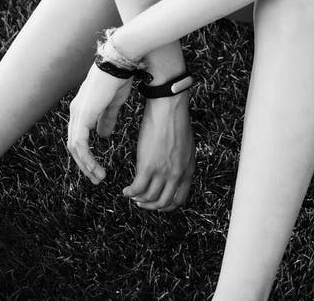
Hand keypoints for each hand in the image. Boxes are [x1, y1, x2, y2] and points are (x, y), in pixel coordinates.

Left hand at [67, 63, 132, 183]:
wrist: (119, 62)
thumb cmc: (118, 78)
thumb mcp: (113, 103)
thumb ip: (106, 119)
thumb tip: (103, 135)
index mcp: (82, 109)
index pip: (78, 137)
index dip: (86, 154)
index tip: (96, 167)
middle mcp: (76, 112)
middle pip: (74, 145)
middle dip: (84, 164)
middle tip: (96, 178)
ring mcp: (78, 113)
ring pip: (75, 147)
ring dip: (85, 165)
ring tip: (98, 177)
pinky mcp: (83, 114)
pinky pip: (80, 142)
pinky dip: (86, 157)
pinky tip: (94, 166)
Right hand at [122, 94, 194, 210]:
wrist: (169, 108)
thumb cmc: (175, 120)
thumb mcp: (185, 146)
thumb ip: (179, 162)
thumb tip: (169, 172)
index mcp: (188, 169)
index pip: (179, 199)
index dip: (167, 206)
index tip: (157, 203)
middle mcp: (177, 174)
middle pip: (164, 202)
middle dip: (151, 206)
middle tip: (141, 203)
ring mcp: (162, 172)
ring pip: (149, 198)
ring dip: (139, 200)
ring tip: (132, 195)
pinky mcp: (148, 166)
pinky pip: (137, 189)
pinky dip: (130, 193)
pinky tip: (125, 191)